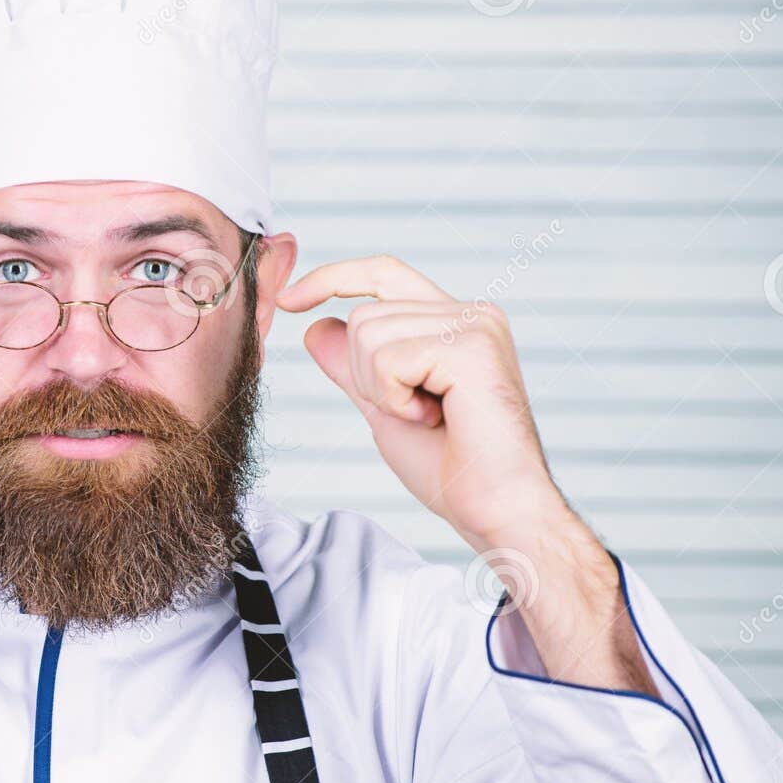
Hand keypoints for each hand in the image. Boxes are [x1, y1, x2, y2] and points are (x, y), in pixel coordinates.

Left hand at [274, 253, 565, 552]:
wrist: (494, 509)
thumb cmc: (450, 468)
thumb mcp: (384, 408)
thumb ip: (354, 368)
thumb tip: (315, 328)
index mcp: (453, 322)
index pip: (384, 274)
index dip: (332, 278)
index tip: (288, 301)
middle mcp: (470, 313)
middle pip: (363, 314)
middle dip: (364, 373)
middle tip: (413, 412)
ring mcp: (474, 324)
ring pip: (368, 331)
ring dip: (380, 388)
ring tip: (428, 416)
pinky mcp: (472, 345)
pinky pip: (387, 358)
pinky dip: (394, 398)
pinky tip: (434, 418)